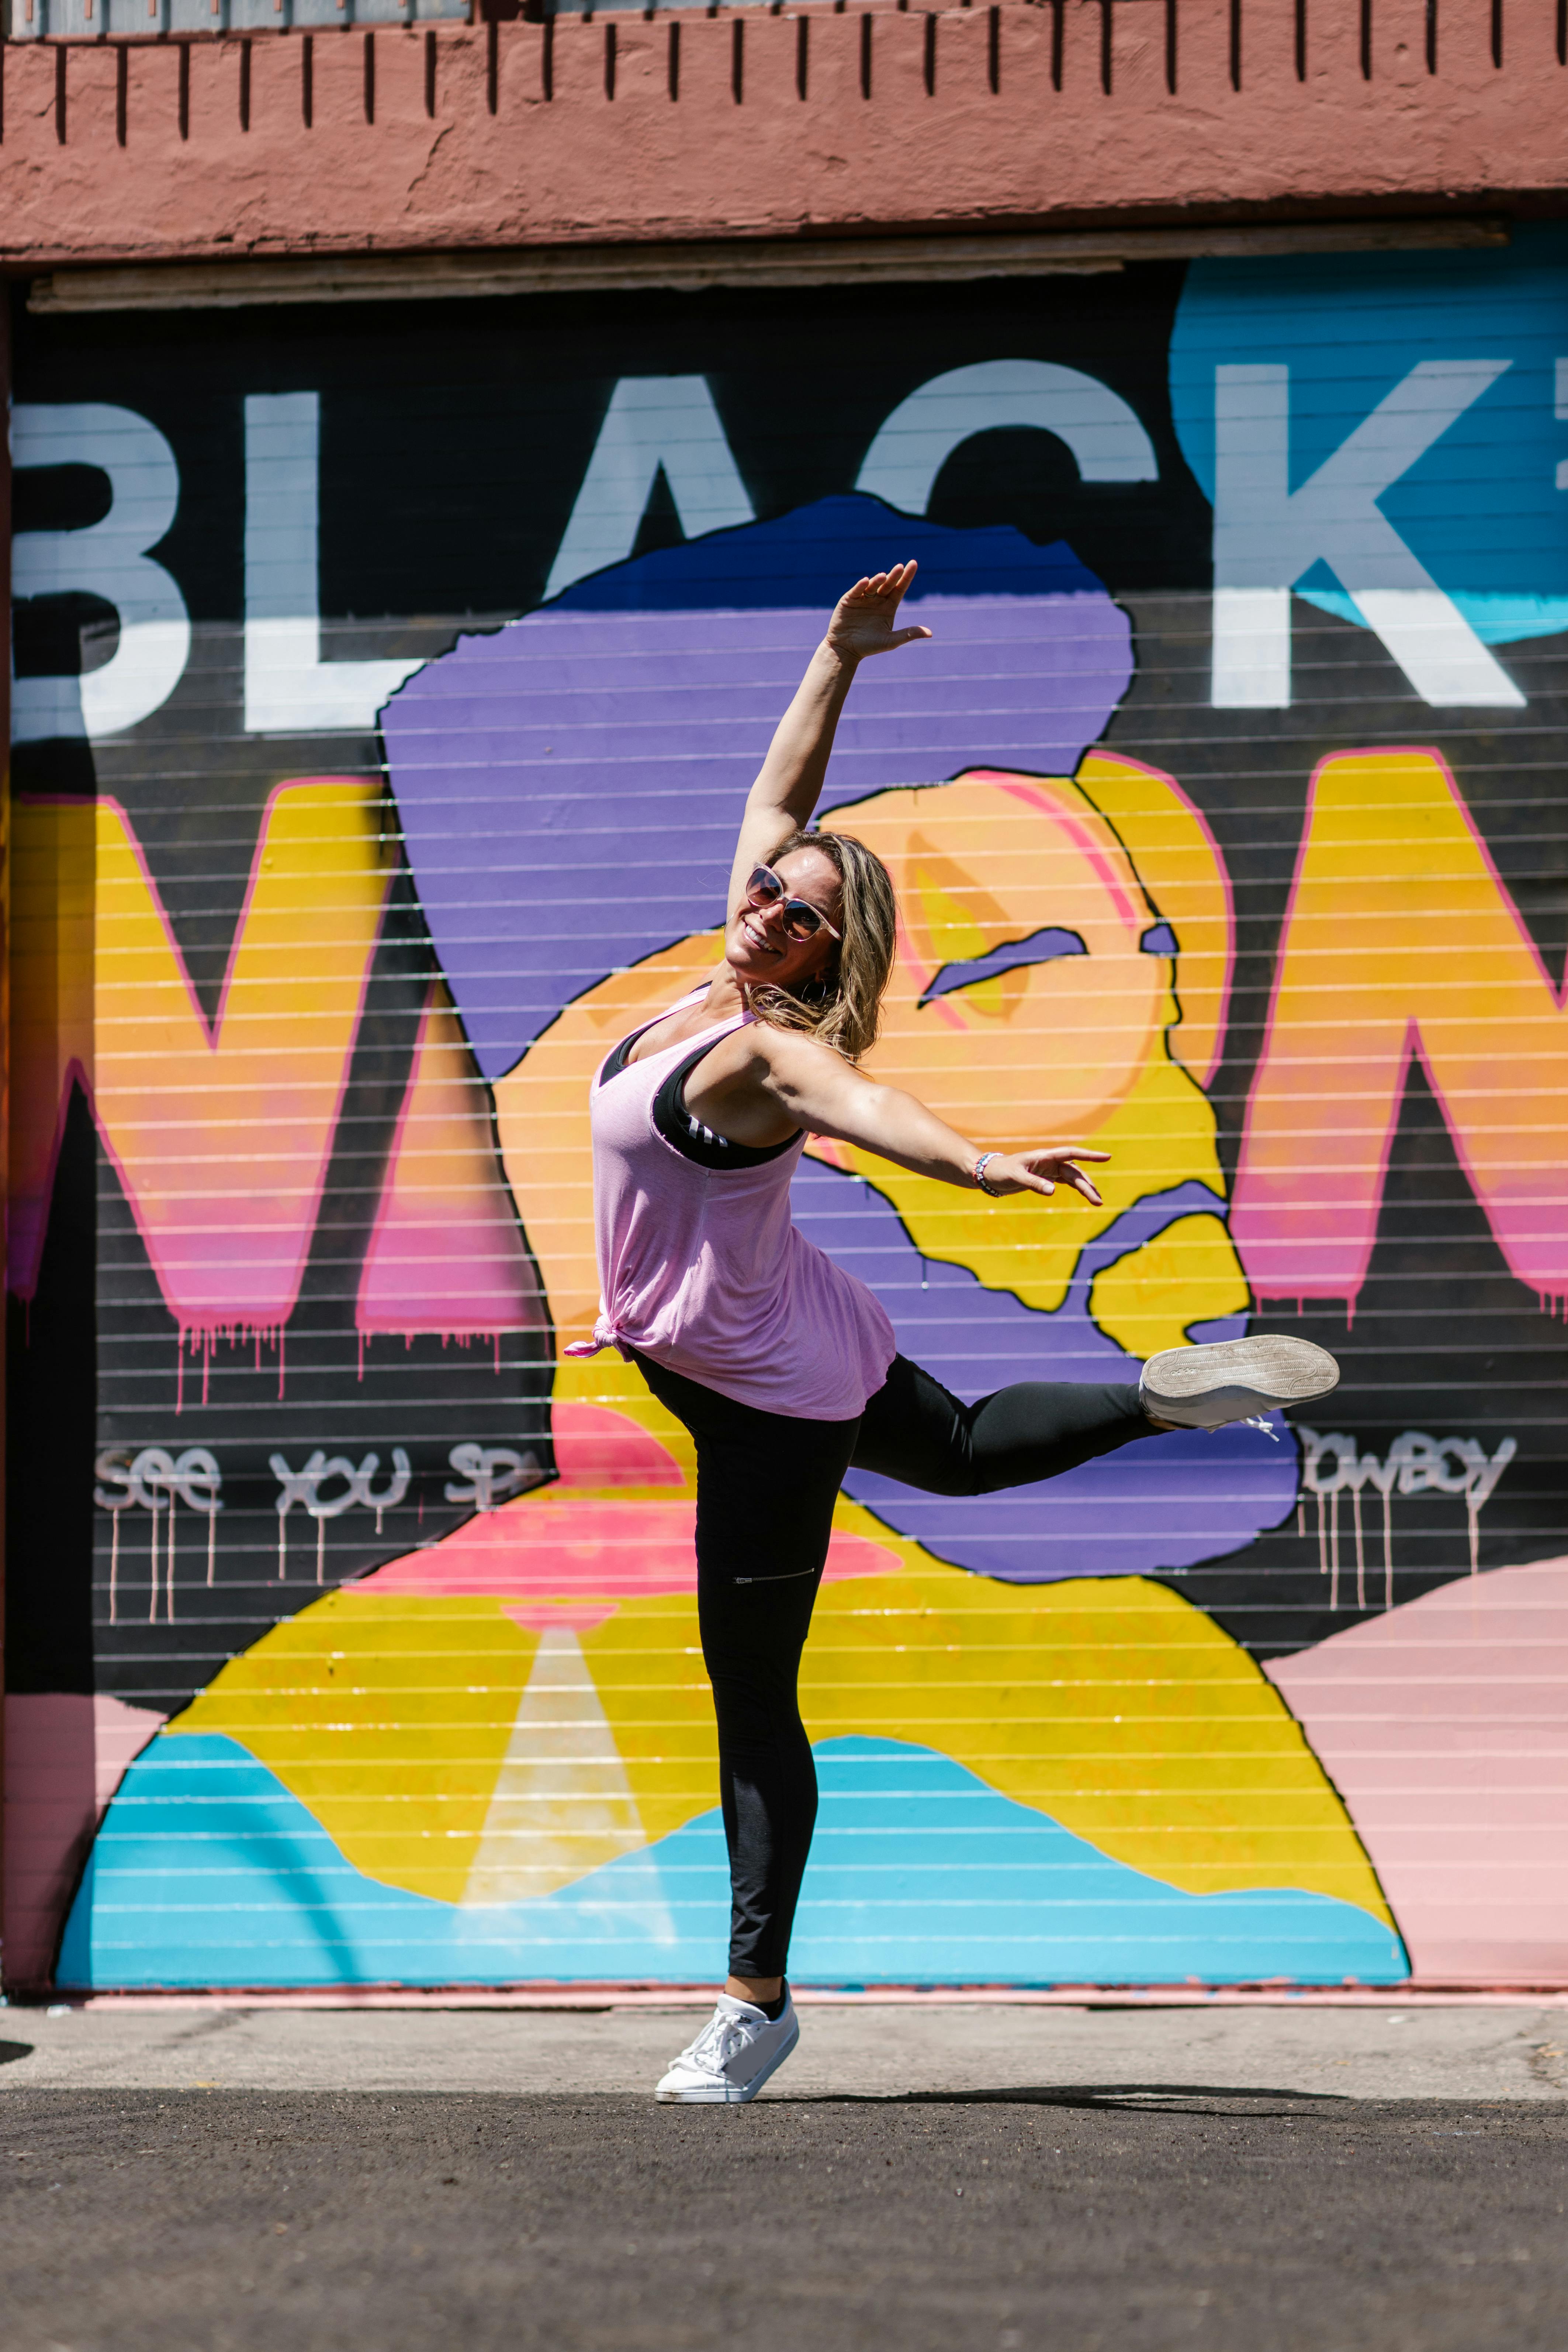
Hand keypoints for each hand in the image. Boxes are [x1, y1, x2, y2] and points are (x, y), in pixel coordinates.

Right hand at [825, 563, 933, 663]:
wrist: (846, 650)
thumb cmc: (869, 646)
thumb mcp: (891, 641)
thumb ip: (909, 634)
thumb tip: (930, 633)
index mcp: (889, 606)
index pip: (900, 588)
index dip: (907, 576)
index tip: (913, 563)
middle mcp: (877, 599)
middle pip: (888, 584)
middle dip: (894, 575)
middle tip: (900, 567)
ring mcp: (863, 598)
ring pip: (873, 586)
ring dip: (878, 580)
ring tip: (883, 576)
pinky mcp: (849, 600)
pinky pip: (856, 591)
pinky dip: (861, 586)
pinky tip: (866, 581)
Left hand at [976, 1146, 1109, 1206]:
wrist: (990, 1174)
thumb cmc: (1001, 1172)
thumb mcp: (1016, 1177)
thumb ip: (1034, 1183)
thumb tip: (1053, 1191)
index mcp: (1045, 1156)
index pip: (1072, 1153)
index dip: (1090, 1155)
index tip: (1107, 1157)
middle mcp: (1050, 1161)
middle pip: (1075, 1171)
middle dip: (1088, 1185)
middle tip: (1098, 1201)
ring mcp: (1050, 1169)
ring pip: (1073, 1178)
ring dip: (1085, 1188)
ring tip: (1097, 1202)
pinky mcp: (1047, 1178)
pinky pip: (1067, 1182)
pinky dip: (1077, 1188)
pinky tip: (1087, 1196)